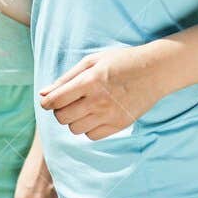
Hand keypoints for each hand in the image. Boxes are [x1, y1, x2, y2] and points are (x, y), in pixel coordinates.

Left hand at [38, 44, 170, 139]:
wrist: (155, 71)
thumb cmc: (121, 62)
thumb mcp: (92, 61)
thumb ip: (66, 79)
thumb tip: (43, 94)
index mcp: (89, 82)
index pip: (55, 101)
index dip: (47, 102)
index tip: (49, 101)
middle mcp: (98, 101)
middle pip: (62, 118)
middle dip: (60, 110)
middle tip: (69, 102)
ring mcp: (109, 116)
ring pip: (75, 129)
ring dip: (74, 120)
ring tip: (84, 107)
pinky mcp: (119, 126)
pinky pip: (91, 136)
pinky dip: (88, 128)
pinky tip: (95, 115)